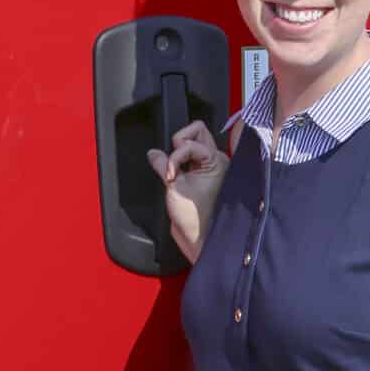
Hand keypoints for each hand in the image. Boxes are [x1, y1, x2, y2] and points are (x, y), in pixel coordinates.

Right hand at [146, 119, 228, 265]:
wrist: (199, 238)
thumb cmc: (196, 217)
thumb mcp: (175, 187)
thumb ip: (163, 165)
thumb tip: (153, 153)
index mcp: (215, 160)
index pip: (191, 142)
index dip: (176, 155)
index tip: (168, 174)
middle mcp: (215, 161)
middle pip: (197, 132)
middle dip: (180, 141)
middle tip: (172, 160)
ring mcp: (207, 168)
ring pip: (192, 143)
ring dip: (178, 151)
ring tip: (171, 169)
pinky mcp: (198, 177)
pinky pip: (187, 159)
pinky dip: (176, 161)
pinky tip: (170, 175)